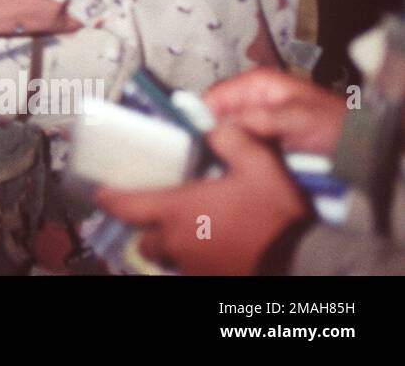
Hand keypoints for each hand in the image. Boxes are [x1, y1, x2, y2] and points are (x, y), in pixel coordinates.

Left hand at [96, 123, 312, 274]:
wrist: (307, 261)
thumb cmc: (275, 214)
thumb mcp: (258, 163)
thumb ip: (231, 140)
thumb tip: (215, 129)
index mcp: (176, 211)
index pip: (124, 206)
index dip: (109, 198)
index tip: (101, 193)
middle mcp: (176, 242)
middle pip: (142, 239)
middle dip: (143, 228)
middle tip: (153, 213)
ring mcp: (193, 267)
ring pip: (165, 258)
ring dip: (167, 246)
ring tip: (183, 232)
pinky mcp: (213, 280)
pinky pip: (189, 270)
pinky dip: (191, 260)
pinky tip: (210, 248)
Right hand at [203, 68, 347, 154]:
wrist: (359, 143)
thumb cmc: (333, 122)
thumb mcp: (297, 117)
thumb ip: (260, 119)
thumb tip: (221, 127)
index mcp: (255, 83)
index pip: (213, 96)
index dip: (200, 116)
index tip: (195, 140)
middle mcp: (250, 97)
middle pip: (215, 114)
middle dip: (211, 134)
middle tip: (209, 156)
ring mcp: (254, 118)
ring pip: (224, 132)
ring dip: (223, 146)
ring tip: (220, 163)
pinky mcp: (259, 137)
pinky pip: (238, 144)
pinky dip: (235, 154)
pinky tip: (233, 166)